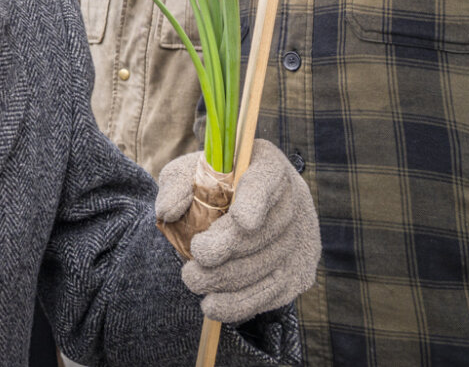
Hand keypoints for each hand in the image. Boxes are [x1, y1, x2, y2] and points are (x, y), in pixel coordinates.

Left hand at [157, 141, 318, 323]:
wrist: (239, 210)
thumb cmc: (210, 187)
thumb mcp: (188, 173)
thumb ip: (176, 184)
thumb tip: (167, 210)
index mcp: (267, 164)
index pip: (267, 179)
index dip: (257, 200)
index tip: (242, 220)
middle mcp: (293, 199)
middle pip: (267, 228)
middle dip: (229, 247)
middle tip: (196, 256)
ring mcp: (302, 237)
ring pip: (271, 264)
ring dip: (229, 279)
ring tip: (194, 281)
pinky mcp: (299, 271)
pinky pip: (274, 292)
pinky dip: (242, 302)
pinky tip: (214, 305)